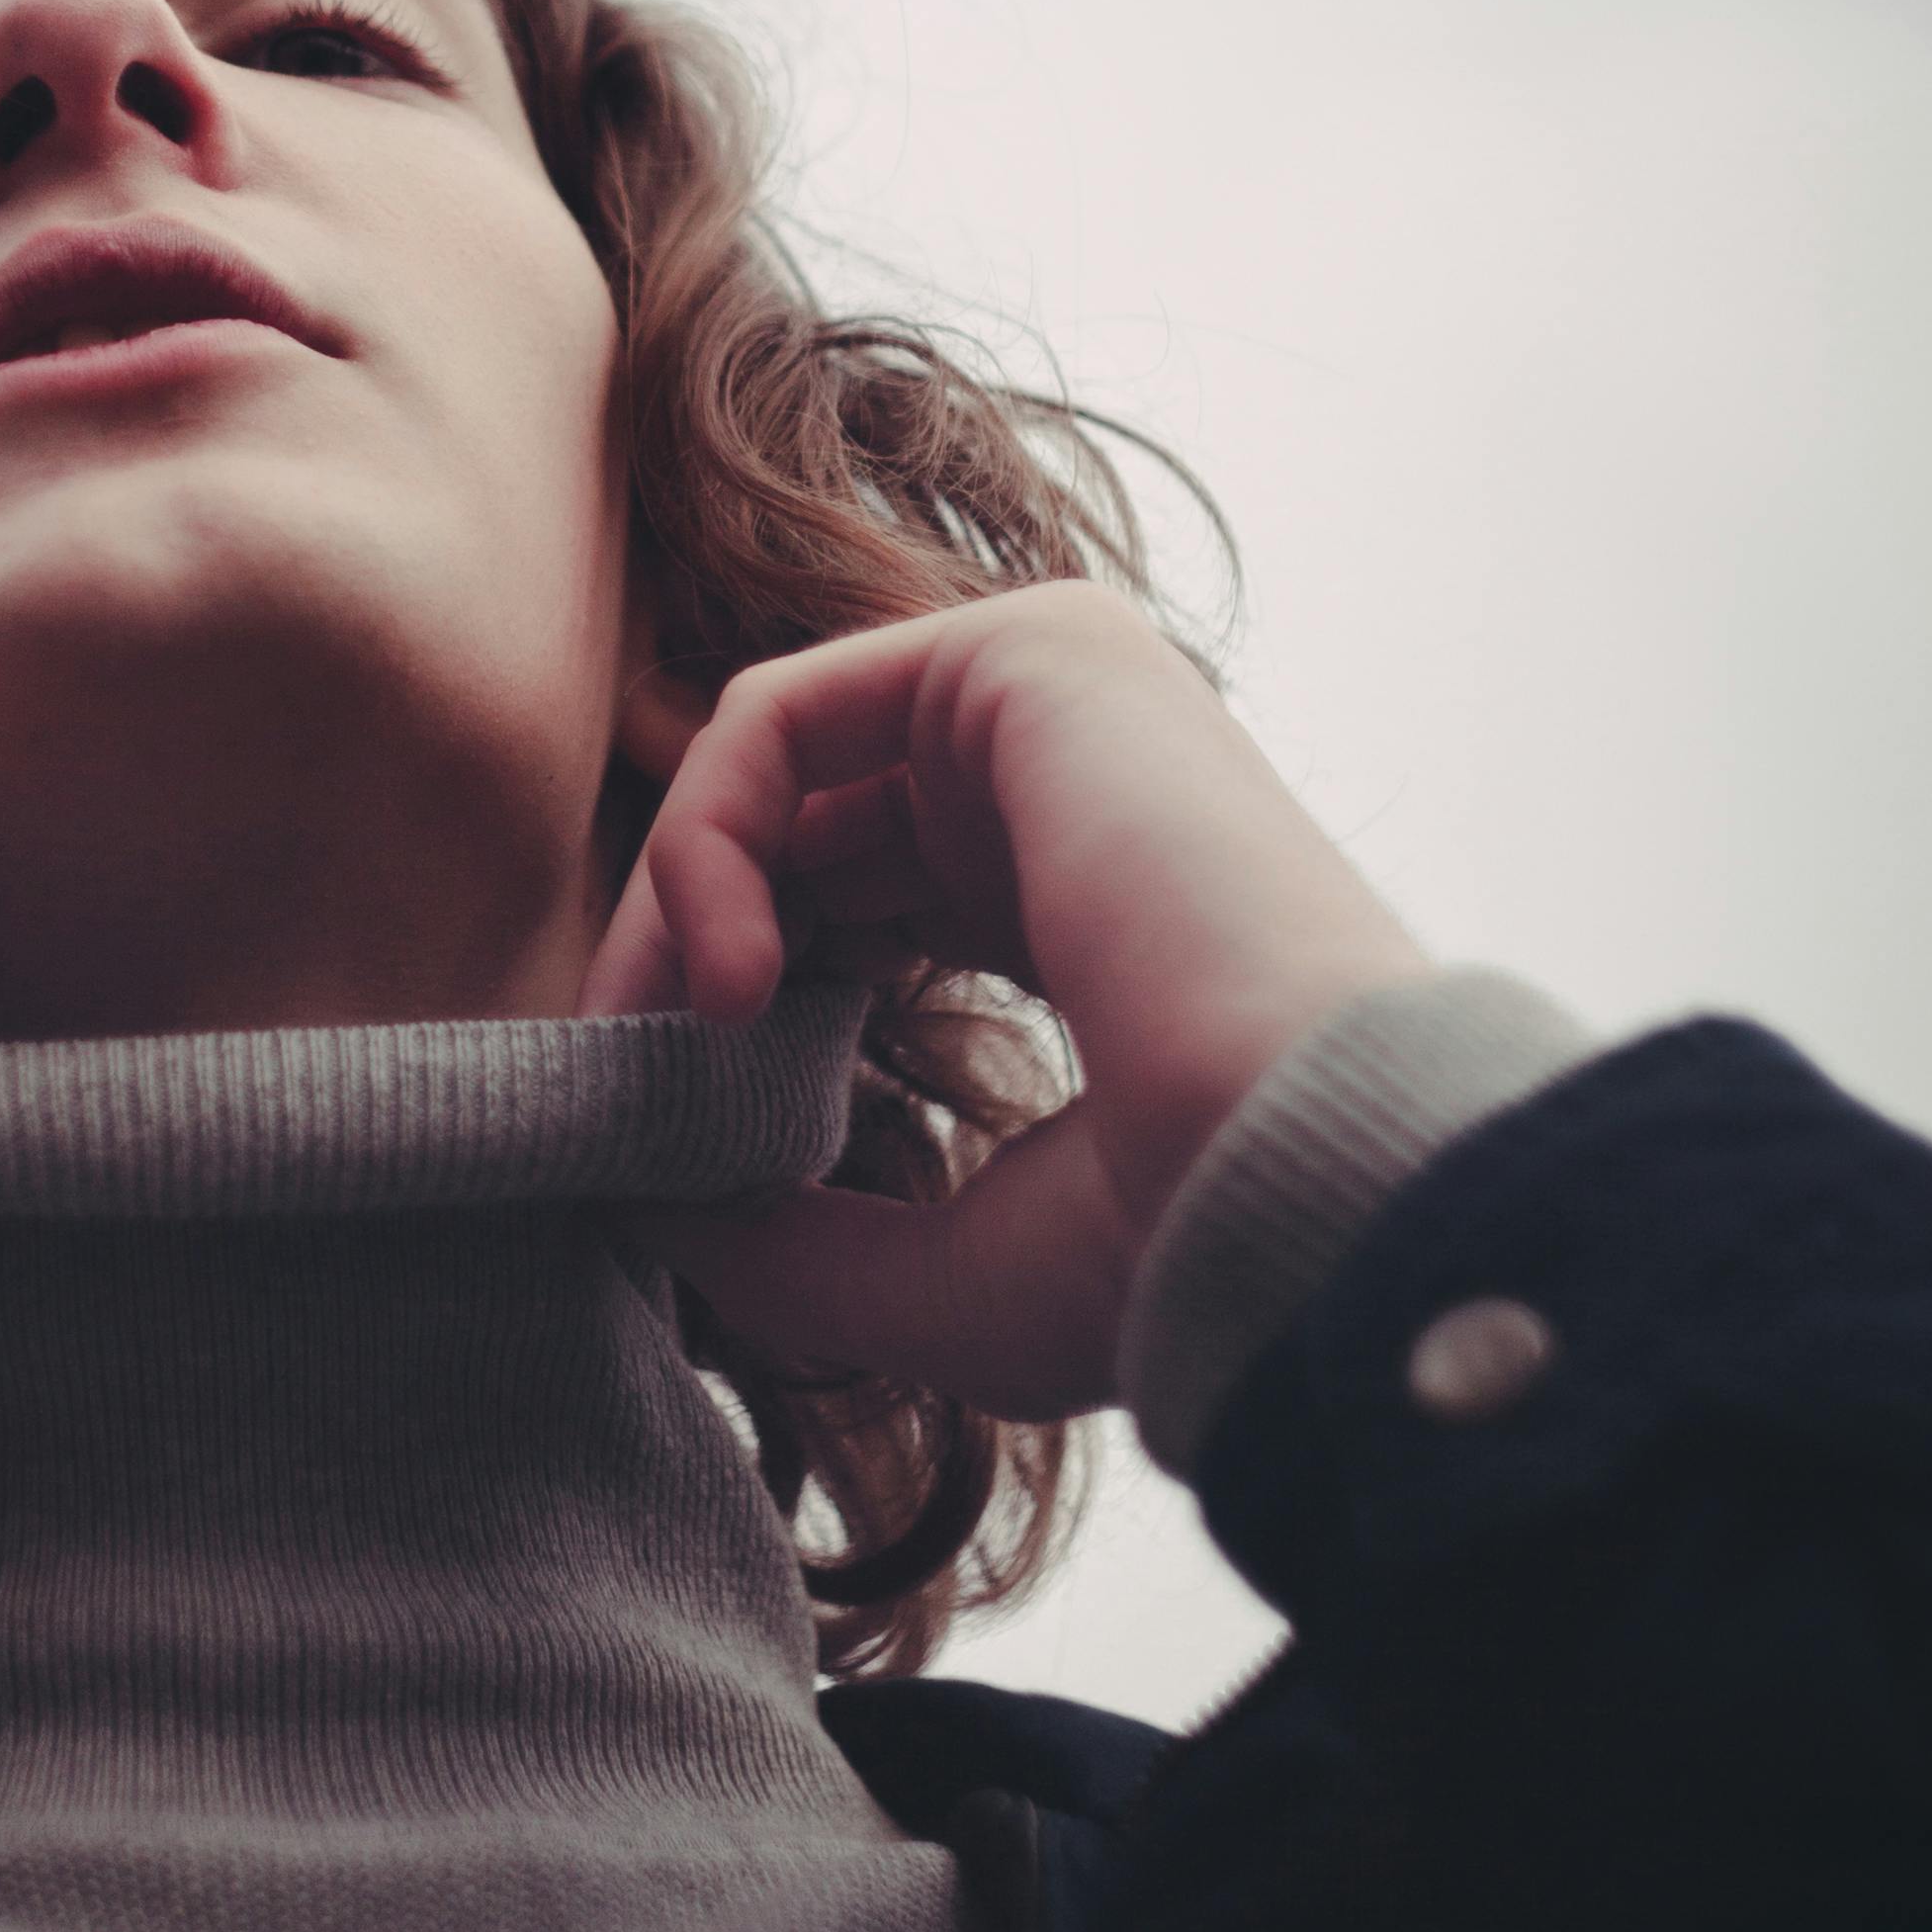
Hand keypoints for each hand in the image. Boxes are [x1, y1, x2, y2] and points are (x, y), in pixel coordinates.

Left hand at [582, 580, 1426, 1413]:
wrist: (1308, 1180)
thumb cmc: (1168, 1250)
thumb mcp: (944, 1278)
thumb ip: (791, 1243)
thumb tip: (644, 1208)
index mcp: (1076, 903)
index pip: (843, 903)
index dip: (728, 1003)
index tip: (660, 1131)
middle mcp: (1067, 783)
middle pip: (792, 827)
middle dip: (675, 954)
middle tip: (624, 1085)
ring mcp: (1055, 703)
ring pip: (766, 765)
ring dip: (675, 906)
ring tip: (662, 1047)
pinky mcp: (1022, 653)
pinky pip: (773, 716)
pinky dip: (705, 842)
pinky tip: (730, 983)